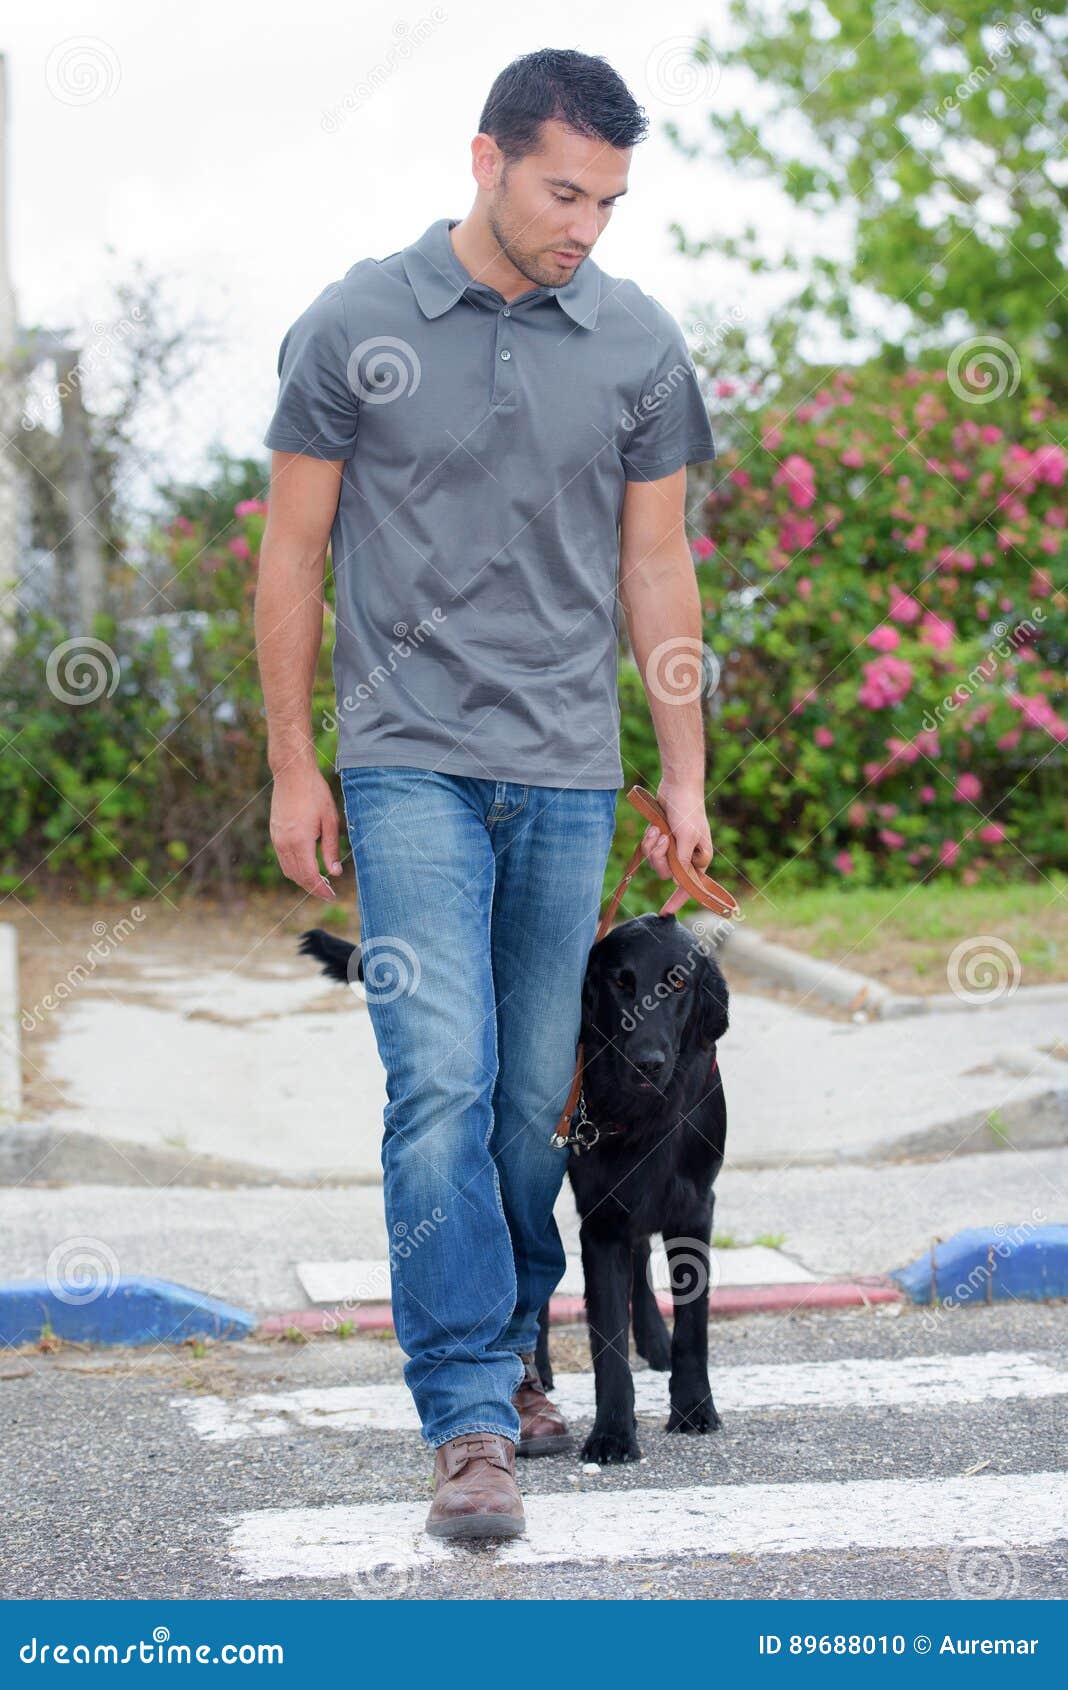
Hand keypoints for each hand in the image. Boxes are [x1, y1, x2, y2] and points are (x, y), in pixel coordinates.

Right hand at [269, 763, 343, 900]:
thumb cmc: (315, 793)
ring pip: (288, 870)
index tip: (331, 896)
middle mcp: (284, 843)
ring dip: (302, 880)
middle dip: (312, 888)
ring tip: (319, 882)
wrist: (291, 774)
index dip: (321, 889)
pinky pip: (283, 859)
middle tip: (327, 892)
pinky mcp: (274, 833)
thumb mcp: (330, 821)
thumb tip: (335, 873)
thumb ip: (331, 849)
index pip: (310, 876)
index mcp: (300, 841)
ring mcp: (276, 839)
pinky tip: (307, 866)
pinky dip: (294, 868)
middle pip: (297, 877)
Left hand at [640, 773, 712, 915]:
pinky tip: (654, 826)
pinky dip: (649, 838)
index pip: (689, 886)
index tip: (664, 913)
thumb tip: (678, 881)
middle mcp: (687, 856)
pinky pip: (649, 848)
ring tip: (658, 829)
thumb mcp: (687, 838)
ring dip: (653, 845)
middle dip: (659, 857)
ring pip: (655, 861)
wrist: (678, 786)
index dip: (677, 900)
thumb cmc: (688, 811)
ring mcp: (673, 847)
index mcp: (699, 859)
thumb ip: (683, 861)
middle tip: (663, 839)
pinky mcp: (661, 838)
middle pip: (666, 873)